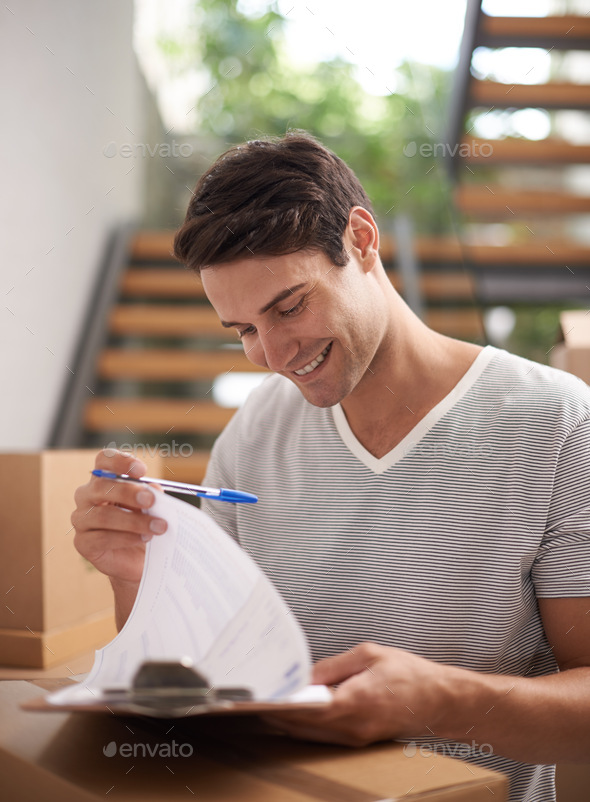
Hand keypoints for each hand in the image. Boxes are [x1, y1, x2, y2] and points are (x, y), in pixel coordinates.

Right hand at [72, 449, 167, 584]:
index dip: (120, 462)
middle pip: (101, 486)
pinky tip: (144, 538)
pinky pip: (102, 538)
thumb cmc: (143, 524)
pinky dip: (126, 538)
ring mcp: (81, 520)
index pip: (103, 461)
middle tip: (151, 500)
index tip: (141, 470)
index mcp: (104, 480)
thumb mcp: (150, 506)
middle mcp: (87, 496)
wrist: (139, 559)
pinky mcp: (82, 543)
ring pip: (103, 515)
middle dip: (128, 492)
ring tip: (158, 526)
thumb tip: (153, 489)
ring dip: (134, 520)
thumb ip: (150, 495)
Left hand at [263, 642, 453, 746]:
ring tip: (271, 704)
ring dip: (291, 722)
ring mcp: (356, 737)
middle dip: (280, 714)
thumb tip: (306, 672)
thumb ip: (334, 666)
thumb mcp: (370, 655)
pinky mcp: (359, 739)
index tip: (264, 697)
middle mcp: (354, 726)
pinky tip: (298, 712)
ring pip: (313, 734)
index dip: (284, 705)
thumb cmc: (411, 675)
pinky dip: (308, 726)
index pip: (309, 709)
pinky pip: (325, 736)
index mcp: (356, 701)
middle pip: (305, 726)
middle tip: (258, 700)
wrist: (441, 700)